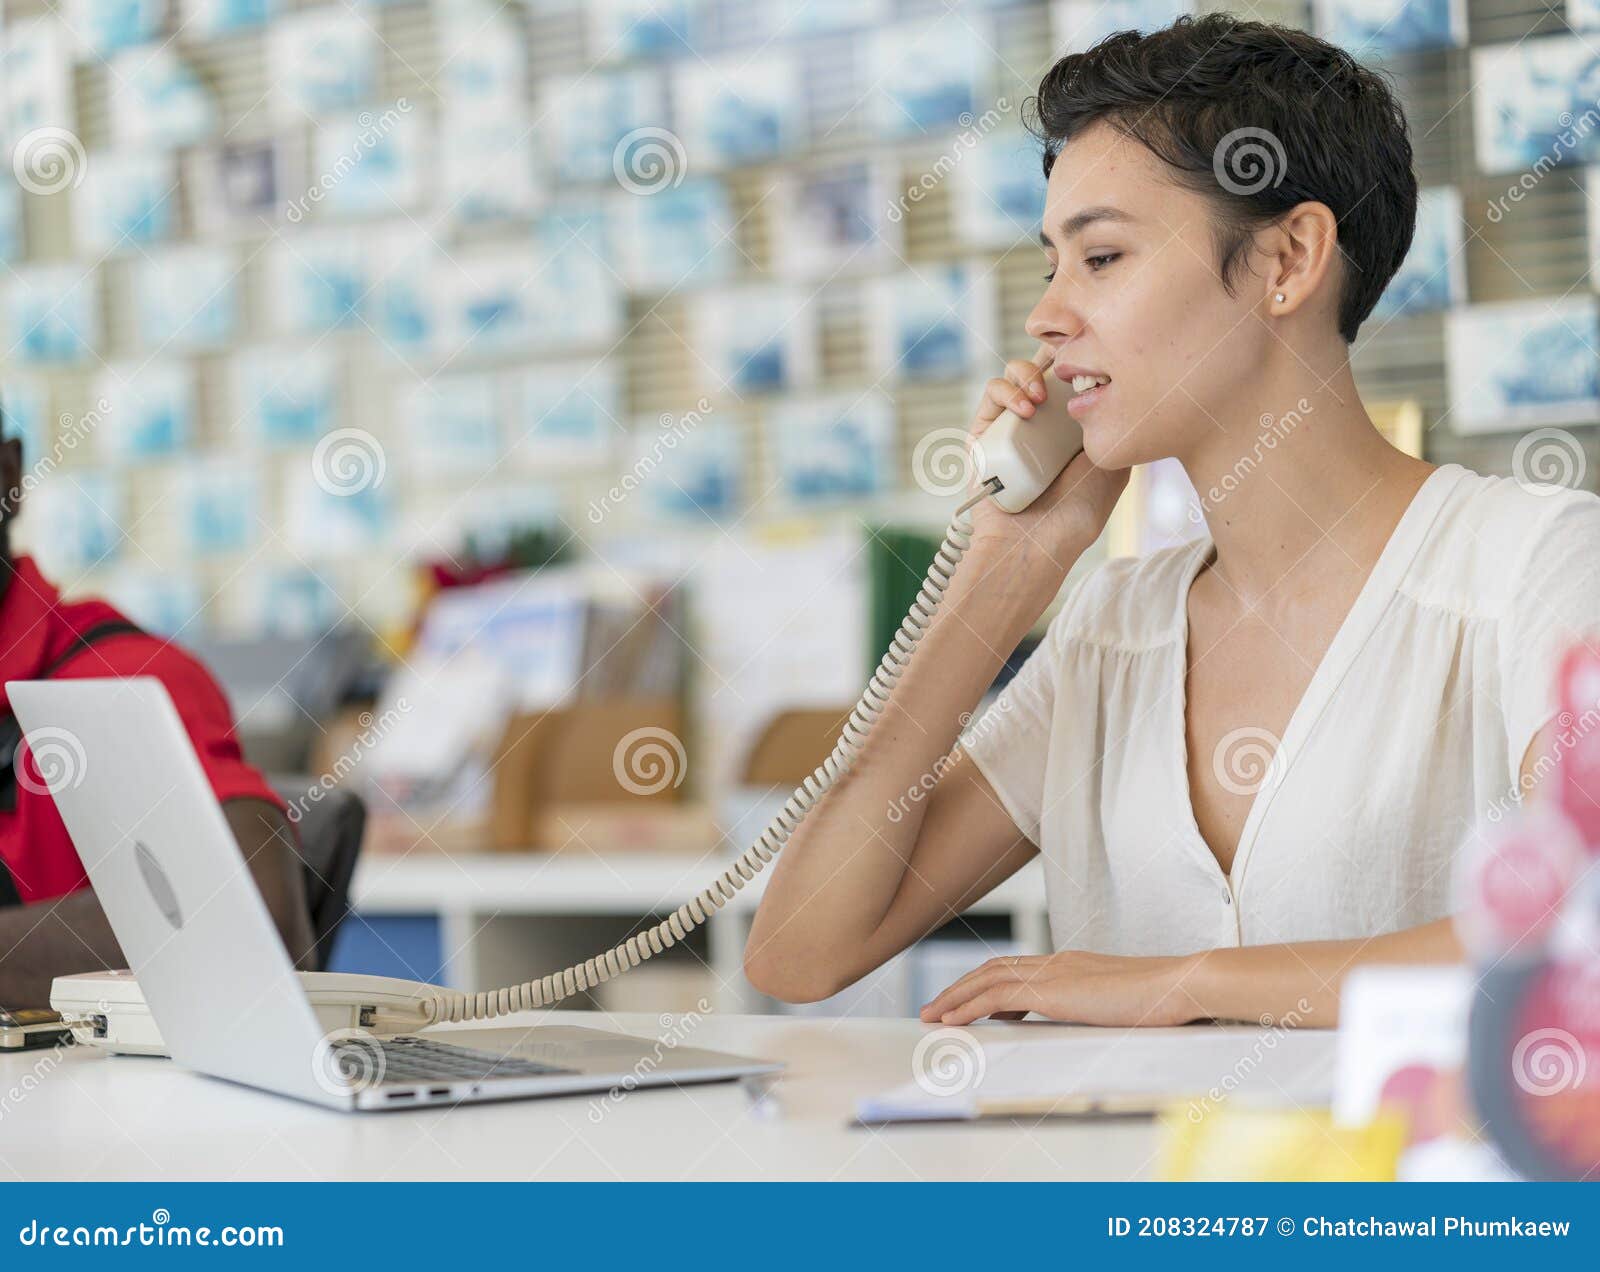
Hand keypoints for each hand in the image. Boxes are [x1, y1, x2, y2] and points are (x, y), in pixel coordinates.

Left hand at [919, 949, 1207, 1027]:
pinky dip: (967, 1007)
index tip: (966, 1001)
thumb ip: (1097, 1006)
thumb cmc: (1164, 999)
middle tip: (934, 1009)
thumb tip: (1088, 1020)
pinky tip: (951, 1021)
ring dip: (954, 998)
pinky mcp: (1053, 991)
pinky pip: (996, 997)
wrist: (1180, 984)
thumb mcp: (1121, 1003)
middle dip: (959, 989)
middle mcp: (1057, 962)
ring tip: (931, 1017)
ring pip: (987, 979)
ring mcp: (1053, 972)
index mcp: (1072, 964)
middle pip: (993, 969)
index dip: (985, 984)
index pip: (1016, 969)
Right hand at [965, 343, 1129, 580]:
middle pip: (1046, 365)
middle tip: (1067, 359)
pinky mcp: (984, 431)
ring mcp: (1012, 423)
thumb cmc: (1075, 514)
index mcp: (1073, 425)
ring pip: (1017, 372)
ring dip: (1029, 372)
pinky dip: (1007, 389)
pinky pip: (992, 393)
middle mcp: (1042, 421)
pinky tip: (1025, 408)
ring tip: (1042, 396)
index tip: (1095, 351)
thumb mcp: (1115, 467)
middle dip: (1056, 352)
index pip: (1076, 375)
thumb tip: (1130, 394)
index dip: (1083, 355)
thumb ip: (1121, 431)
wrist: (1036, 541)